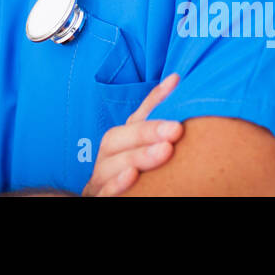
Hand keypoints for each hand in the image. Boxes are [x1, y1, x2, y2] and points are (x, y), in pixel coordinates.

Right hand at [82, 73, 183, 196]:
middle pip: (116, 139)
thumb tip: (175, 78)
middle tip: (176, 128)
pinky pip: (102, 191)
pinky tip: (132, 177)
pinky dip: (116, 185)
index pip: (135, 119)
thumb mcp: (143, 142)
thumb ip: (156, 113)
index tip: (176, 83)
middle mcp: (106, 157)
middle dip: (146, 132)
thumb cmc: (131, 169)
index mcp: (120, 141)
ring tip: (165, 151)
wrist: (110, 196)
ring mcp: (100, 178)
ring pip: (109, 165)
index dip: (155, 102)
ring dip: (137, 157)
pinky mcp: (98, 196)